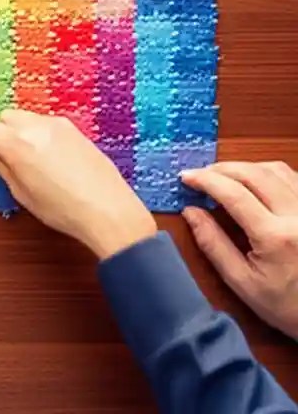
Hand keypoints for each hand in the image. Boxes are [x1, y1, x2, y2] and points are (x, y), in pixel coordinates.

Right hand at [0, 109, 155, 259]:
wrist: (108, 211)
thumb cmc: (66, 209)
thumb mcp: (21, 192)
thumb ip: (0, 165)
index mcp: (17, 144)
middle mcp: (36, 127)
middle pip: (4, 116)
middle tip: (0, 154)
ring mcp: (58, 125)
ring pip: (26, 117)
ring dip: (19, 131)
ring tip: (26, 159)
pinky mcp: (74, 129)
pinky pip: (46, 123)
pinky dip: (38, 133)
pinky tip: (46, 158)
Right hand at [181, 162, 297, 339]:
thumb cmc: (286, 306)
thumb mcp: (242, 282)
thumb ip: (213, 244)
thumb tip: (190, 211)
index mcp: (275, 237)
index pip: (234, 194)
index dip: (205, 180)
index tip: (185, 177)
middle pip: (255, 174)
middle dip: (222, 169)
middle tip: (201, 174)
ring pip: (277, 169)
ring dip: (246, 167)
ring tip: (225, 177)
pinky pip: (294, 178)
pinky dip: (270, 173)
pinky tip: (255, 183)